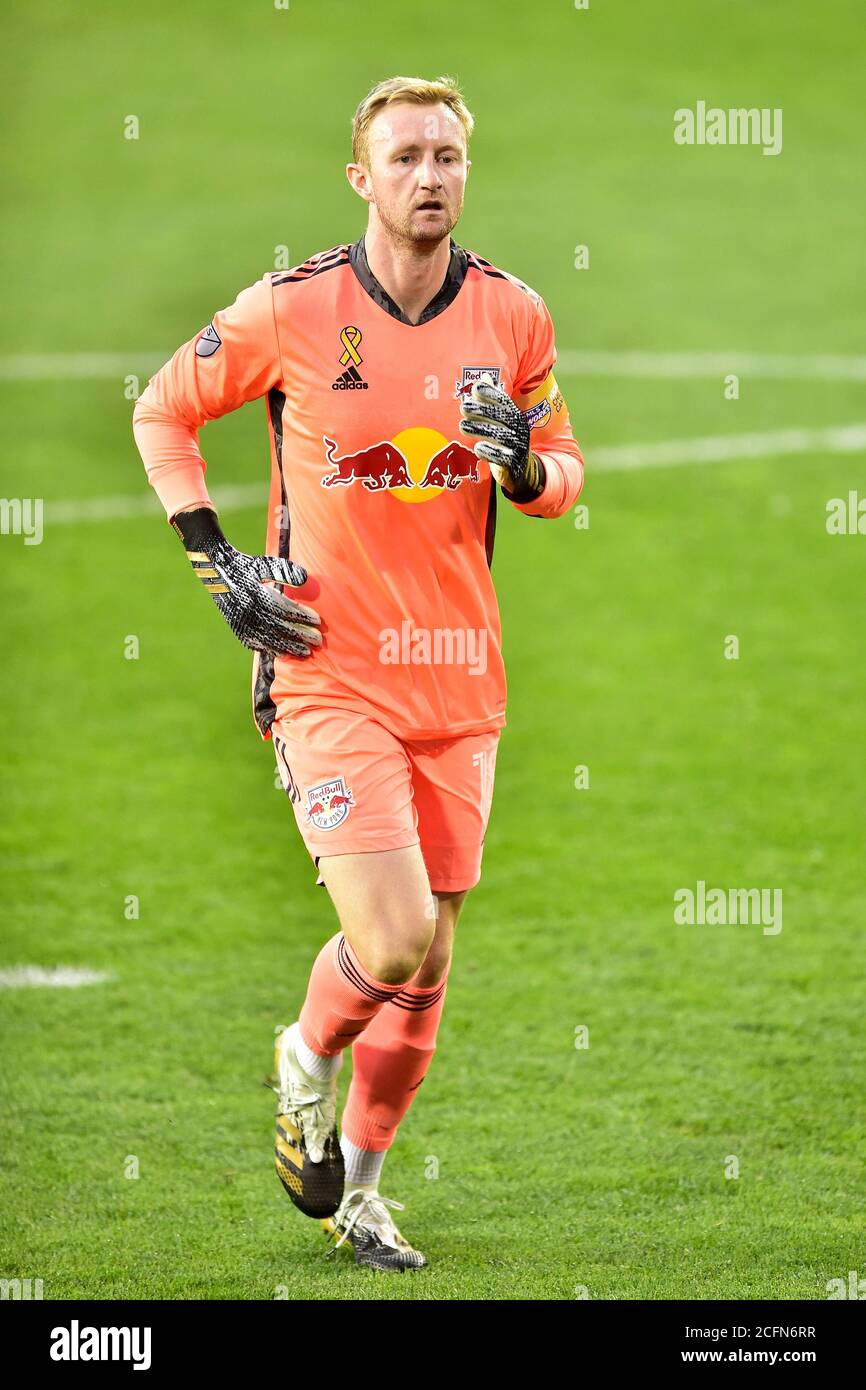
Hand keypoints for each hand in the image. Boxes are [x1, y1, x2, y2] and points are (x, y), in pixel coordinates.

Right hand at [172, 507, 321, 657]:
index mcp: (257, 594)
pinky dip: (271, 650)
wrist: (216, 572)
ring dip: (289, 647)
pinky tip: (284, 654)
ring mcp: (242, 622)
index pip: (285, 609)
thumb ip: (283, 570)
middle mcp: (249, 611)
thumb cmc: (245, 566)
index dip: (302, 616)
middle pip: (280, 627)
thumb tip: (305, 579)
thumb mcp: (263, 564)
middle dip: (301, 635)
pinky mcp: (237, 628)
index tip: (318, 621)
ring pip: (269, 639)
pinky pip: (256, 643)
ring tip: (305, 653)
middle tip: (319, 641)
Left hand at [458, 375, 545, 500]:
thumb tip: (484, 376)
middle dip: (482, 411)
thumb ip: (491, 400)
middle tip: (463, 407)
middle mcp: (519, 430)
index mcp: (516, 417)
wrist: (521, 469)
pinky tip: (478, 448)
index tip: (476, 389)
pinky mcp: (513, 464)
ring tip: (462, 426)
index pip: (505, 402)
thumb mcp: (500, 420)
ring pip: (499, 436)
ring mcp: (518, 447)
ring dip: (480, 430)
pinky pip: (502, 457)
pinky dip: (489, 452)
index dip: (491, 394)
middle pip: (502, 417)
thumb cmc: (504, 440)